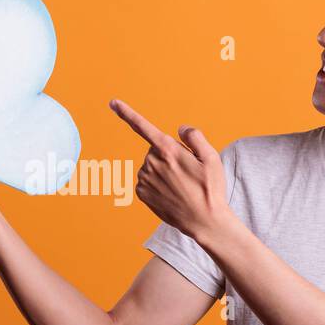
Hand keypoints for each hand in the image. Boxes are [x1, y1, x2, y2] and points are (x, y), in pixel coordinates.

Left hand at [109, 98, 232, 242]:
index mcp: (168, 150)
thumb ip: (195, 137)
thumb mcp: (212, 157)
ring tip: (182, 185)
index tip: (113, 103)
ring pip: (152, 165)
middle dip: (169, 155)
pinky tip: (171, 193)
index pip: (143, 126)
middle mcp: (151, 162)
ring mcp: (144, 179)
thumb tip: (179, 129)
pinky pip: (147, 180)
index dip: (127, 113)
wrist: (204, 221)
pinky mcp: (141, 193)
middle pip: (156, 149)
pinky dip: (157, 184)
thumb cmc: (210, 189)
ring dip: (163, 171)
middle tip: (187, 171)